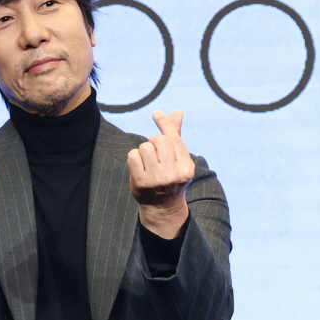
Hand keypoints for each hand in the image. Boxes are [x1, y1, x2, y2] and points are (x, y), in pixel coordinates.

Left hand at [127, 110, 194, 238]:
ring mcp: (157, 179)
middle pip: (159, 140)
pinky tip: (139, 166)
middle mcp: (173, 174)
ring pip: (145, 146)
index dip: (164, 124)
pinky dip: (134, 157)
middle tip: (155, 153)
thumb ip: (176, 135)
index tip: (156, 114)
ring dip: (144, 150)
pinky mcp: (141, 182)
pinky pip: (133, 155)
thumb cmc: (171, 177)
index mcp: (186, 167)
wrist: (163, 207)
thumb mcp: (178, 159)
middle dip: (154, 142)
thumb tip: (178, 112)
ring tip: (148, 162)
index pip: (174, 139)